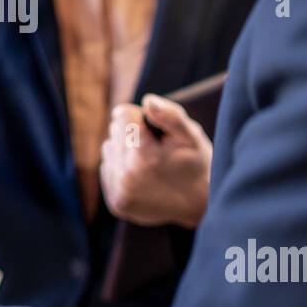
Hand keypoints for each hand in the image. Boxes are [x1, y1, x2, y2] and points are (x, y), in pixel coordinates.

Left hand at [99, 94, 212, 228]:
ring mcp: (120, 191)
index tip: (155, 131)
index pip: (122, 114)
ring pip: (109, 148)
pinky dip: (121, 168)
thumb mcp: (191, 136)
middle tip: (156, 149)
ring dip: (125, 150)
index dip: (141, 117)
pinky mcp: (116, 203)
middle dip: (133, 133)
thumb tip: (148, 100)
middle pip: (114, 131)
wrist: (199, 205)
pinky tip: (141, 175)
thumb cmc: (196, 164)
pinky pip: (107, 168)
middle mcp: (127, 174)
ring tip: (149, 162)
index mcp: (144, 154)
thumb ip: (170, 115)